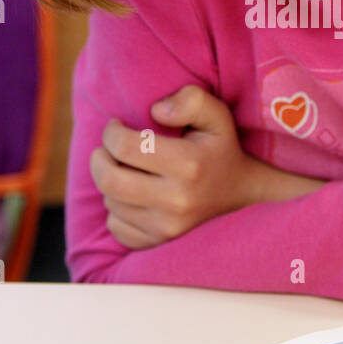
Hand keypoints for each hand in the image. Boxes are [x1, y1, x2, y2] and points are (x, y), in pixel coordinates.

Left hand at [90, 86, 256, 248]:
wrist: (243, 195)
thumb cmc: (221, 149)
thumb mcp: (217, 116)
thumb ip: (191, 100)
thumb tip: (156, 111)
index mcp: (188, 165)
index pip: (124, 147)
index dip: (111, 132)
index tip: (117, 127)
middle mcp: (177, 201)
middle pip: (109, 180)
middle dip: (99, 159)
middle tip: (107, 150)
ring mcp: (167, 228)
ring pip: (110, 203)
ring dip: (111, 183)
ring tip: (128, 171)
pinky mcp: (159, 243)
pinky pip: (116, 226)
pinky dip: (117, 210)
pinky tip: (134, 197)